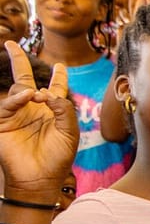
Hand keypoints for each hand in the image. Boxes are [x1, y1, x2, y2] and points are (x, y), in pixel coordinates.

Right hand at [0, 41, 76, 190]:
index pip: (55, 89)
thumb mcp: (69, 132)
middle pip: (25, 80)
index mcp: (52, 112)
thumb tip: (48, 92)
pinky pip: (8, 104)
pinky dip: (17, 99)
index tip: (61, 65)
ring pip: (17, 90)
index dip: (58, 77)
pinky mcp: (3, 123)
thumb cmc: (58, 158)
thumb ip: (65, 109)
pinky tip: (28, 98)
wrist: (40, 179)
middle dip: (19, 61)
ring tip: (36, 96)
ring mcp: (16, 115)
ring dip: (27, 89)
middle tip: (13, 44)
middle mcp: (33, 110)